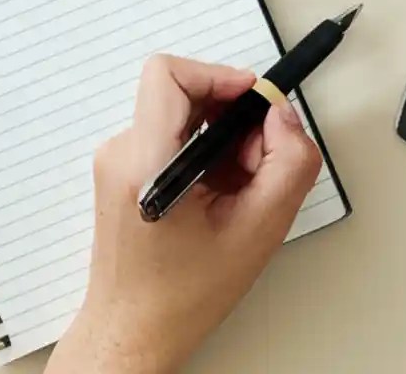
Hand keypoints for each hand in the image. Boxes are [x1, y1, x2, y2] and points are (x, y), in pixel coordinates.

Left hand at [45, 56, 321, 373]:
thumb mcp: (259, 229)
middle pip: (183, 93)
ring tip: (237, 189)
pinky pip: (172, 138)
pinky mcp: (123, 172)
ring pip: (182, 117)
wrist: (133, 330)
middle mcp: (122, 154)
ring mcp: (118, 162)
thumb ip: (288, 163)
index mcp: (146, 164)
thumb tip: (283, 117)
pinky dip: (206, 156)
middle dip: (231, 117)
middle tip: (254, 164)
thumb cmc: (182, 295)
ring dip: (222, 141)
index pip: (170, 75)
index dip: (219, 75)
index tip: (252, 99)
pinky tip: (218, 197)